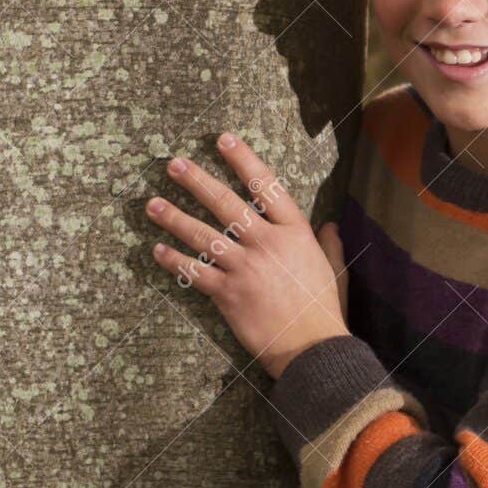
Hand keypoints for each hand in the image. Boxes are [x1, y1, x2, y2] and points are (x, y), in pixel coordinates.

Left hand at [146, 134, 349, 379]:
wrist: (312, 349)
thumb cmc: (324, 310)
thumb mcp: (335, 270)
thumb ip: (329, 244)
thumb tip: (330, 225)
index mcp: (294, 231)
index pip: (265, 185)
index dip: (242, 159)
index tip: (222, 138)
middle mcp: (267, 242)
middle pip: (226, 203)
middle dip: (196, 181)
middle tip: (173, 164)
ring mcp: (245, 267)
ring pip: (203, 234)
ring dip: (174, 218)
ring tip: (152, 204)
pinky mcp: (228, 293)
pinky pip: (194, 271)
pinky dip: (174, 261)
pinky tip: (157, 251)